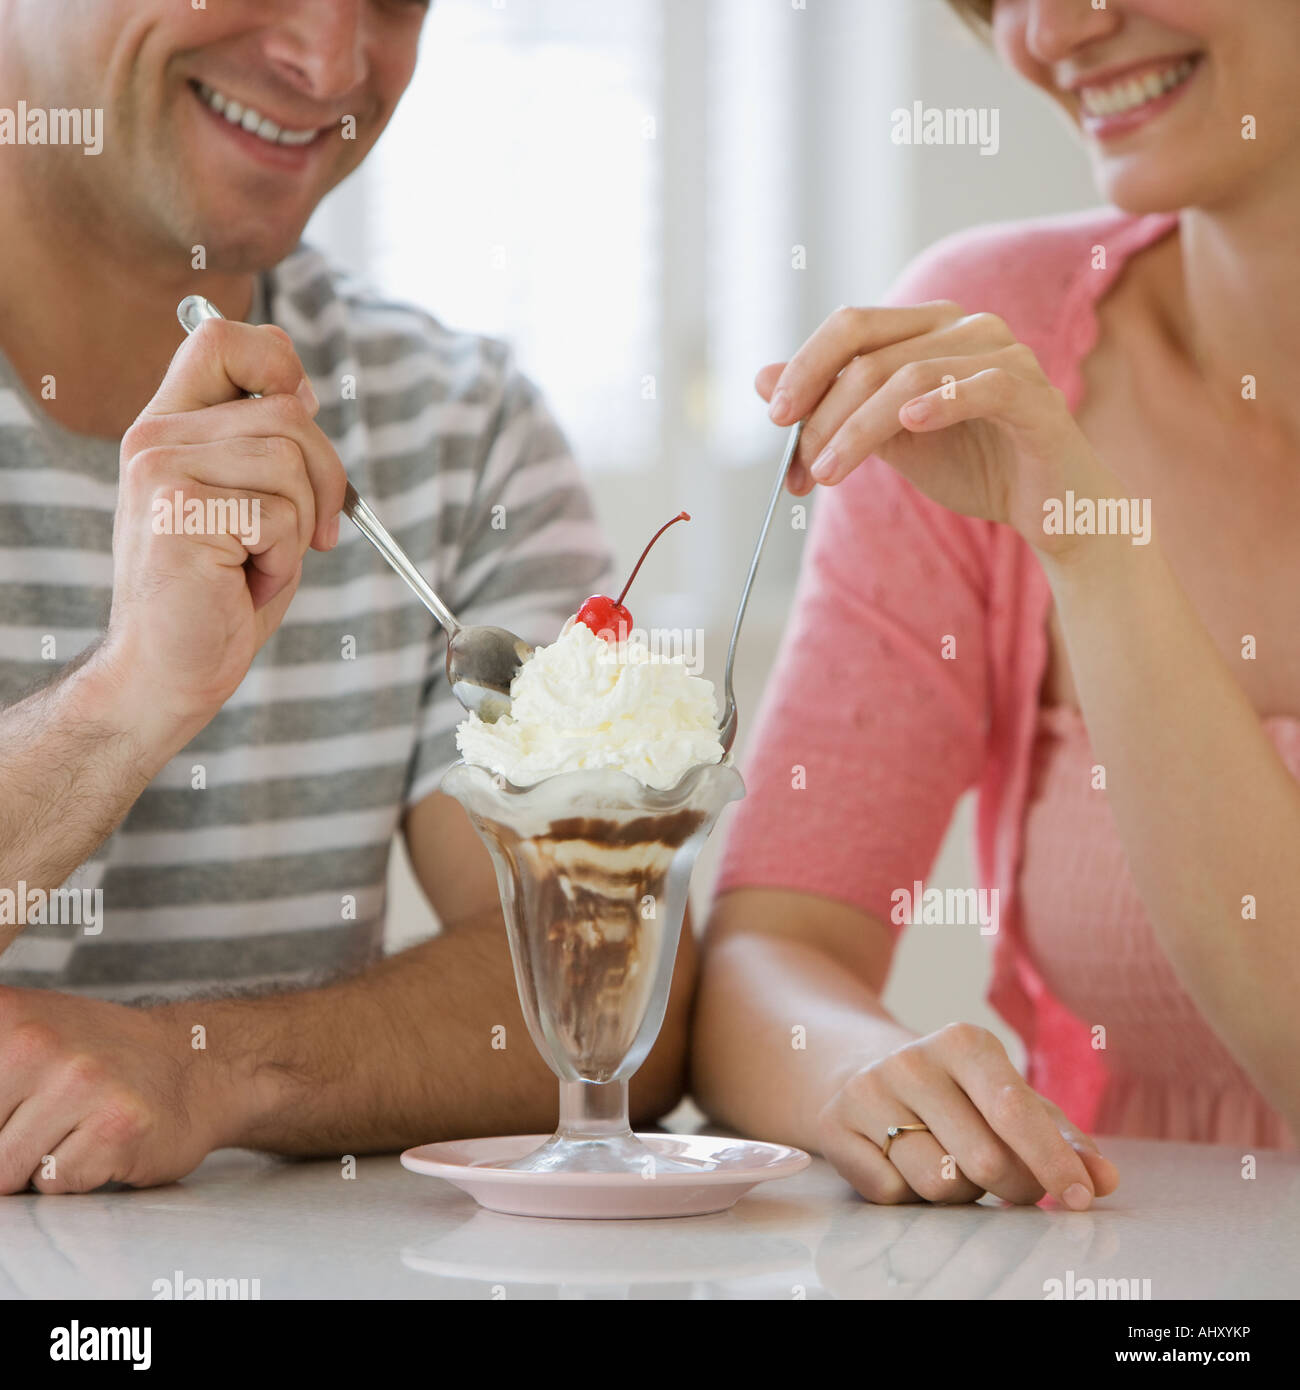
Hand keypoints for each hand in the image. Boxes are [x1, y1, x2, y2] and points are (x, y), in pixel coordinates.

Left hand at [0, 986, 243, 1193]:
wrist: (195, 1060)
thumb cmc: (98, 1058)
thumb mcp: (21, 1038)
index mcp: (4, 1016)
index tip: (16, 1111)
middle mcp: (37, 1043)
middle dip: (3, 1148)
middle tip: (46, 1117)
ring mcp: (81, 1083)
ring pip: (7, 1175)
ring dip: (37, 1167)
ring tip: (73, 1128)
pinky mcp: (117, 1127)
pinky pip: (58, 1185)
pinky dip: (77, 1176)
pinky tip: (103, 1140)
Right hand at [102, 318, 347, 738]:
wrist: (167, 672)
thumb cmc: (219, 594)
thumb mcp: (251, 504)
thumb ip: (267, 443)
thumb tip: (302, 387)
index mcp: (169, 427)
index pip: (221, 338)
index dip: (278, 364)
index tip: (302, 416)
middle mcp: (155, 438)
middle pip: (287, 410)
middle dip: (326, 477)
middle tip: (310, 533)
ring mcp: (161, 471)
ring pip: (291, 462)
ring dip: (300, 527)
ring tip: (259, 563)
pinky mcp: (180, 513)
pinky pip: (280, 516)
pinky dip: (284, 560)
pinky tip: (245, 582)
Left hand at [759, 302, 1114, 554]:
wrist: (1048, 510)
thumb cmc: (973, 465)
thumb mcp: (888, 438)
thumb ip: (833, 407)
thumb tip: (762, 381)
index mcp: (928, 329)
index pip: (851, 328)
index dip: (805, 369)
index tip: (775, 421)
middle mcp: (966, 327)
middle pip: (870, 353)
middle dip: (823, 411)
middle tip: (800, 464)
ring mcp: (1003, 355)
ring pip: (909, 376)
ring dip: (858, 429)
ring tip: (829, 473)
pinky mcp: (1033, 393)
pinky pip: (980, 386)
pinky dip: (940, 403)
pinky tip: (908, 427)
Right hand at [817, 1022, 1119, 1208]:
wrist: (861, 1069)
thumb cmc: (957, 1093)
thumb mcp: (1009, 1098)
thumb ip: (1063, 1138)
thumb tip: (1103, 1178)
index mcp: (963, 1042)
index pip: (1014, 1111)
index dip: (1053, 1161)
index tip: (1082, 1198)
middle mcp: (911, 1061)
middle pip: (984, 1161)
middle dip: (1013, 1188)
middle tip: (1015, 1186)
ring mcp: (867, 1093)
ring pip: (938, 1185)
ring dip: (959, 1192)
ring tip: (950, 1162)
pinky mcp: (834, 1126)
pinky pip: (892, 1194)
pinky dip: (910, 1194)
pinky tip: (906, 1164)